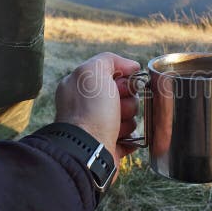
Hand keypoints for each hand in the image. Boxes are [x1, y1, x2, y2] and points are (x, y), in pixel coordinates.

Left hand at [54, 52, 140, 166]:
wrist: (89, 150)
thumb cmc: (89, 111)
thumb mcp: (93, 71)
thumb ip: (109, 60)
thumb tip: (131, 66)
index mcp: (80, 87)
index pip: (110, 75)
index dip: (122, 79)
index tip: (121, 86)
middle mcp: (87, 106)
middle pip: (124, 96)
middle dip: (128, 101)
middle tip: (119, 108)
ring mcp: (98, 126)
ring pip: (129, 117)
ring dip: (129, 121)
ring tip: (118, 127)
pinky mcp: (109, 145)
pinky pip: (130, 137)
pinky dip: (131, 138)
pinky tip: (123, 138)